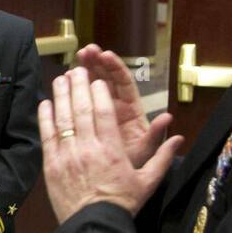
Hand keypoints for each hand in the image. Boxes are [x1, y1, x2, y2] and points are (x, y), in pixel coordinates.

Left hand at [38, 67, 181, 225]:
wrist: (93, 228)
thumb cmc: (122, 205)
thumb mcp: (147, 182)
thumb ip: (162, 158)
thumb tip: (180, 138)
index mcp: (113, 150)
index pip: (104, 112)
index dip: (99, 92)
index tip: (98, 79)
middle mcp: (89, 148)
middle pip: (82, 108)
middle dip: (79, 85)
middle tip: (77, 70)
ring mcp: (67, 156)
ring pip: (63, 118)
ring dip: (61, 95)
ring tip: (61, 78)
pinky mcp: (51, 165)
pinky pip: (47, 135)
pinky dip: (46, 117)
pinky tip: (46, 103)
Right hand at [73, 44, 173, 167]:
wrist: (114, 181)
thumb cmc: (132, 165)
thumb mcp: (144, 151)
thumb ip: (155, 135)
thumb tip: (168, 117)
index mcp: (130, 110)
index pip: (124, 83)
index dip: (115, 68)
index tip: (105, 55)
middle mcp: (116, 106)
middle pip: (107, 78)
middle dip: (97, 63)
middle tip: (85, 51)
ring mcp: (100, 111)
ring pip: (92, 86)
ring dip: (85, 71)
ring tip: (75, 58)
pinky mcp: (86, 119)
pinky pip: (80, 101)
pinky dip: (73, 90)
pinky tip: (63, 80)